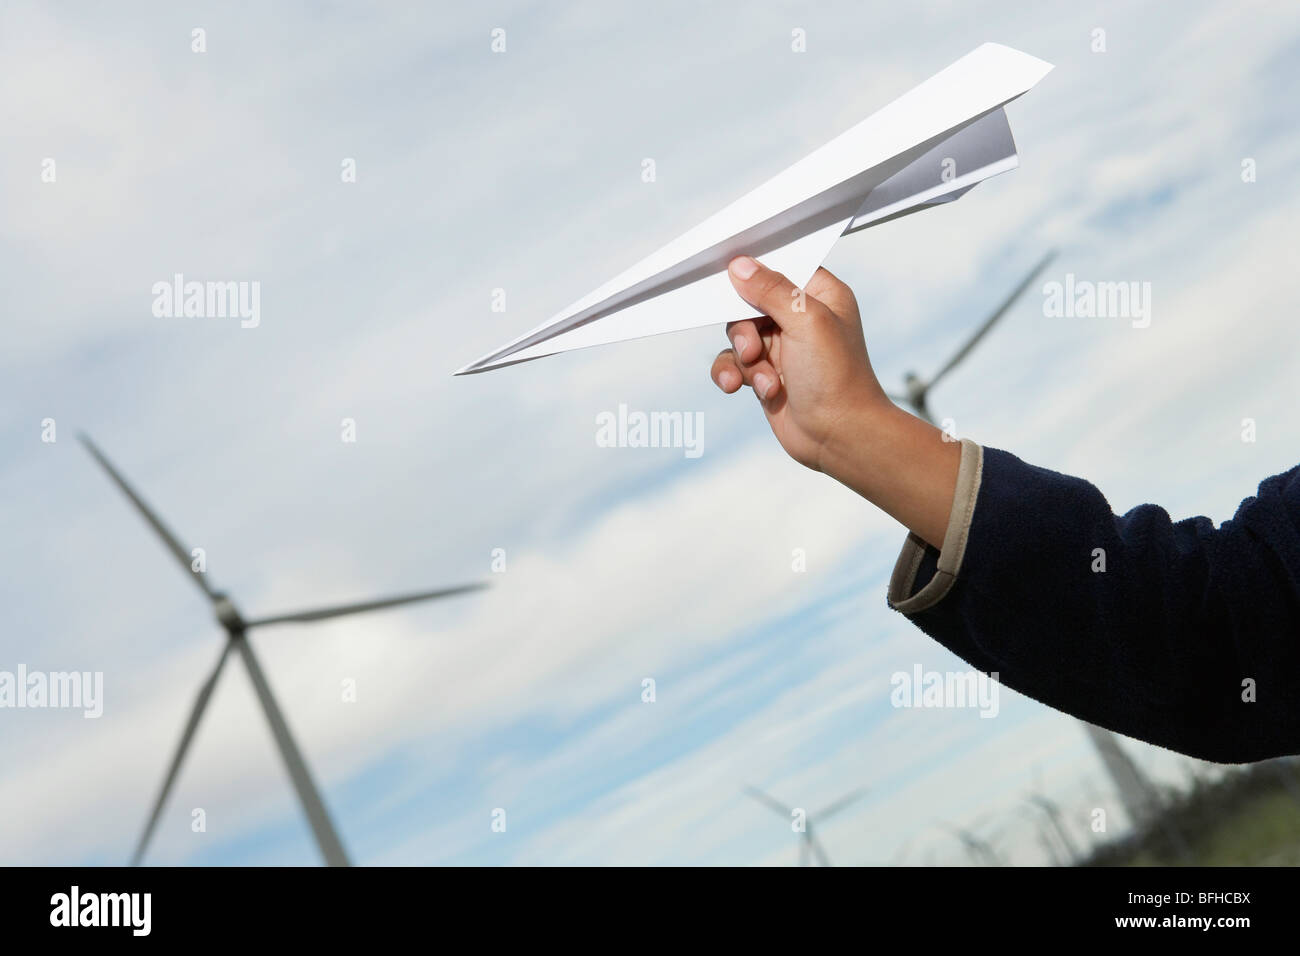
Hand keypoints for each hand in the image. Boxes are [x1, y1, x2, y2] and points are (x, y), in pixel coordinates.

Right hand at [709, 255, 959, 548]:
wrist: (839, 437)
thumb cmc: (837, 380)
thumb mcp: (807, 322)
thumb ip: (772, 290)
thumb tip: (740, 265)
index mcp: (820, 295)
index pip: (780, 266)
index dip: (754, 271)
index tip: (731, 279)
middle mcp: (800, 317)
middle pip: (749, 302)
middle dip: (744, 329)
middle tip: (754, 348)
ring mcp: (782, 346)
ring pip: (737, 335)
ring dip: (743, 358)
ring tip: (763, 378)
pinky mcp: (766, 373)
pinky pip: (733, 363)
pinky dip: (733, 375)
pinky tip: (742, 388)